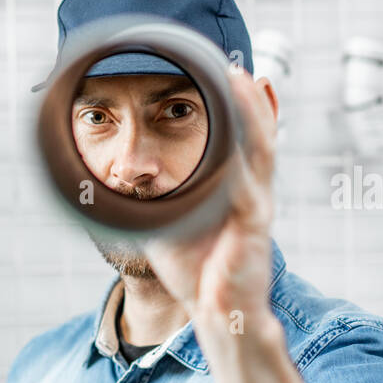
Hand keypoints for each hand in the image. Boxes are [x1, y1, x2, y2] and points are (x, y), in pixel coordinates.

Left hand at [142, 70, 277, 332]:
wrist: (217, 316)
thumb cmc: (197, 274)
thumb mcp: (168, 228)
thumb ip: (153, 202)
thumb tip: (121, 182)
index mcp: (237, 192)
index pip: (245, 142)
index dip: (243, 110)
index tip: (233, 76)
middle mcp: (254, 194)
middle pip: (259, 136)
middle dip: (251, 100)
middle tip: (237, 66)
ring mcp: (257, 209)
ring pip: (261, 150)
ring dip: (253, 113)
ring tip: (244, 80)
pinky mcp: (253, 228)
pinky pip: (251, 185)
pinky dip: (247, 158)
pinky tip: (242, 134)